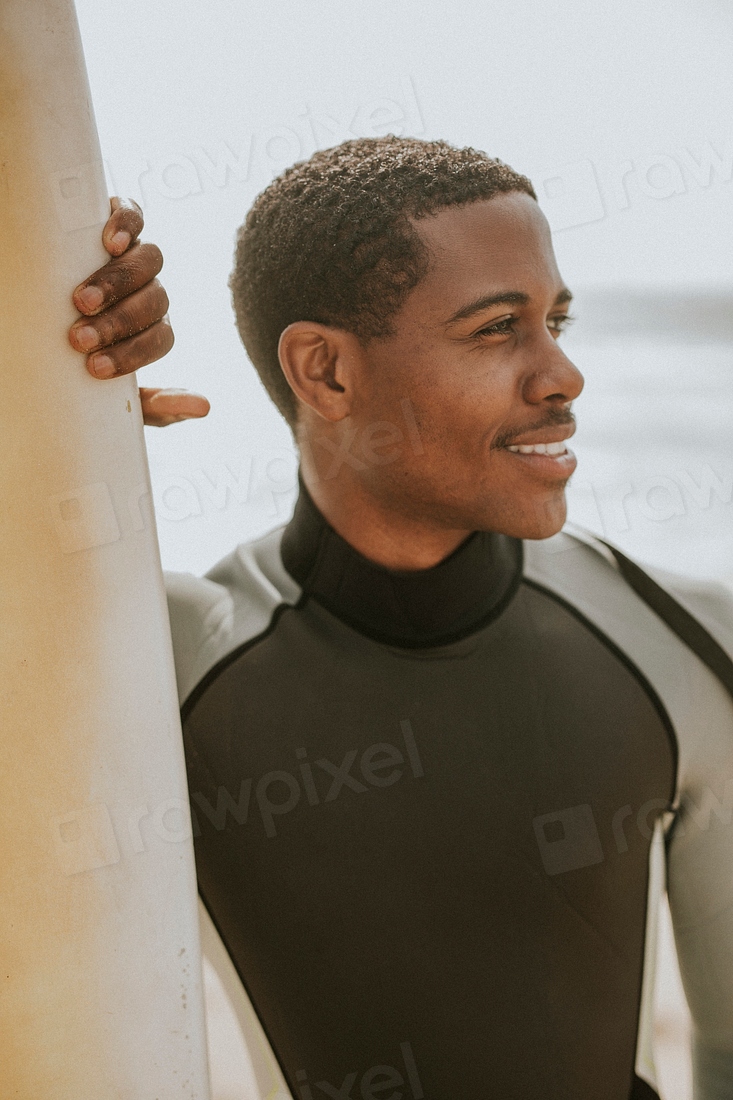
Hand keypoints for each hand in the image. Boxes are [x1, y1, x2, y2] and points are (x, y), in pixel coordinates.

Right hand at [68, 197, 209, 426]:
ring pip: (148, 262)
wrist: (48, 323)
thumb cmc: (87, 353)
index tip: (94, 369)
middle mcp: (151, 291)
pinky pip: (134, 216)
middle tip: (80, 338)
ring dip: (116, 283)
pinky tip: (109, 240)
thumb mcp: (122, 390)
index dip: (132, 354)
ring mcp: (137, 257)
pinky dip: (126, 224)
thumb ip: (159, 405)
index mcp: (154, 328)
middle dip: (118, 323)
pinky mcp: (120, 224)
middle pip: (154, 301)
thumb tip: (205, 407)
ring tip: (81, 300)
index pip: (161, 339)